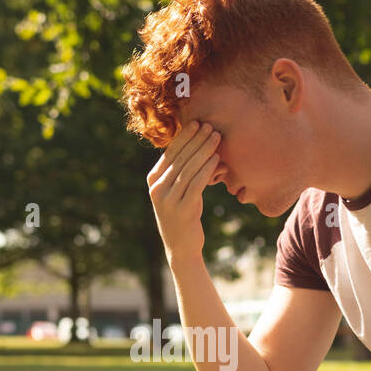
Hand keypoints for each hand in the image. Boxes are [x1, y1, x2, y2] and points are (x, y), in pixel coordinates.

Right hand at [147, 120, 220, 261]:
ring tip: (216, 138)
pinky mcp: (182, 209)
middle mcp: (157, 188)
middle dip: (197, 140)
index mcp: (153, 180)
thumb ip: (183, 172)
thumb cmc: (184, 215)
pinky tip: (216, 159)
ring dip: (204, 151)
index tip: (198, 123)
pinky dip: (208, 169)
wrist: (181, 247)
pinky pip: (197, 183)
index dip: (185, 137)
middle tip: (210, 126)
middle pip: (180, 158)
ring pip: (189, 169)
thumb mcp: (178, 191)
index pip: (170, 153)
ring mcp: (168, 199)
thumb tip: (203, 148)